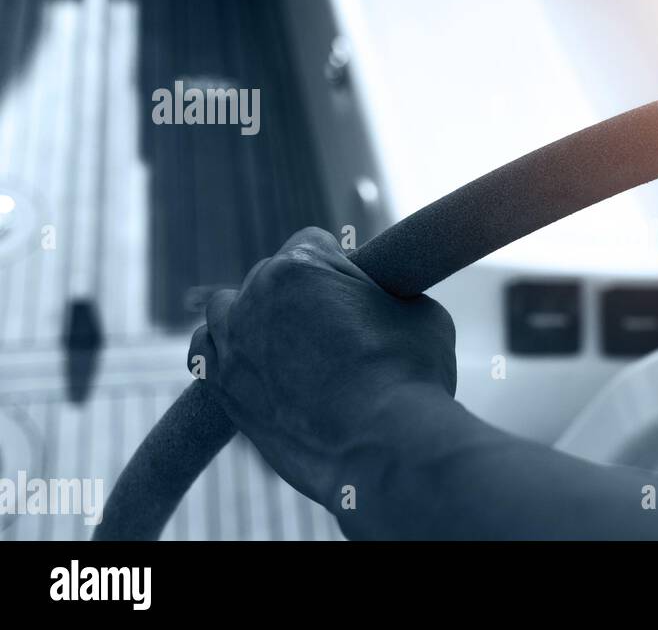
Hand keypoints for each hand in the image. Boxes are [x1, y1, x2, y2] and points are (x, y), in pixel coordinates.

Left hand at [188, 227, 457, 506]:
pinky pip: (205, 352)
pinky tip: (253, 364)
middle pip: (270, 276)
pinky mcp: (221, 387)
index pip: (311, 242)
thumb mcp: (421, 312)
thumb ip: (391, 295)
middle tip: (333, 327)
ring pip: (227, 309)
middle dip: (298, 295)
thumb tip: (387, 303)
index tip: (355, 291)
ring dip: (253, 318)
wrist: (383, 445)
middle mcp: (257, 294)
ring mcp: (233, 342)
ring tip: (288, 344)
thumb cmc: (410, 375)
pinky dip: (225, 352)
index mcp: (303, 264)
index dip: (338, 267)